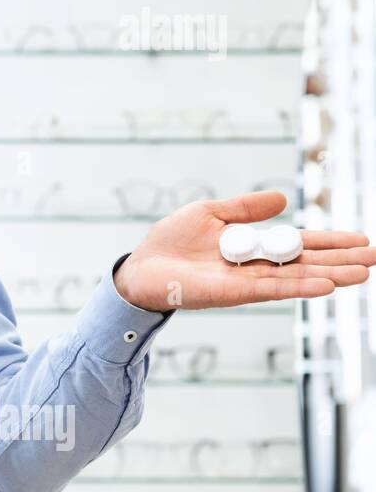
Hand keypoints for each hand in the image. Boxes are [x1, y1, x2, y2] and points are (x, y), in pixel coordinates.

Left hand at [113, 190, 375, 311]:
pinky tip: (326, 285)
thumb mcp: (210, 213)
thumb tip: (283, 199)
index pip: (299, 244)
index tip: (361, 239)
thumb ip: (245, 208)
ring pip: (296, 279)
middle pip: (306, 263)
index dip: (329, 242)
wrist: (140, 266)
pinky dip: (300, 286)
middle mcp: (255, 267)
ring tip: (363, 273)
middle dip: (340, 261)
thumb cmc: (170, 241)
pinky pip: (272, 289)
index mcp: (253, 248)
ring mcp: (246, 282)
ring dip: (330, 276)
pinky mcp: (232, 293)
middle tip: (375, 258)